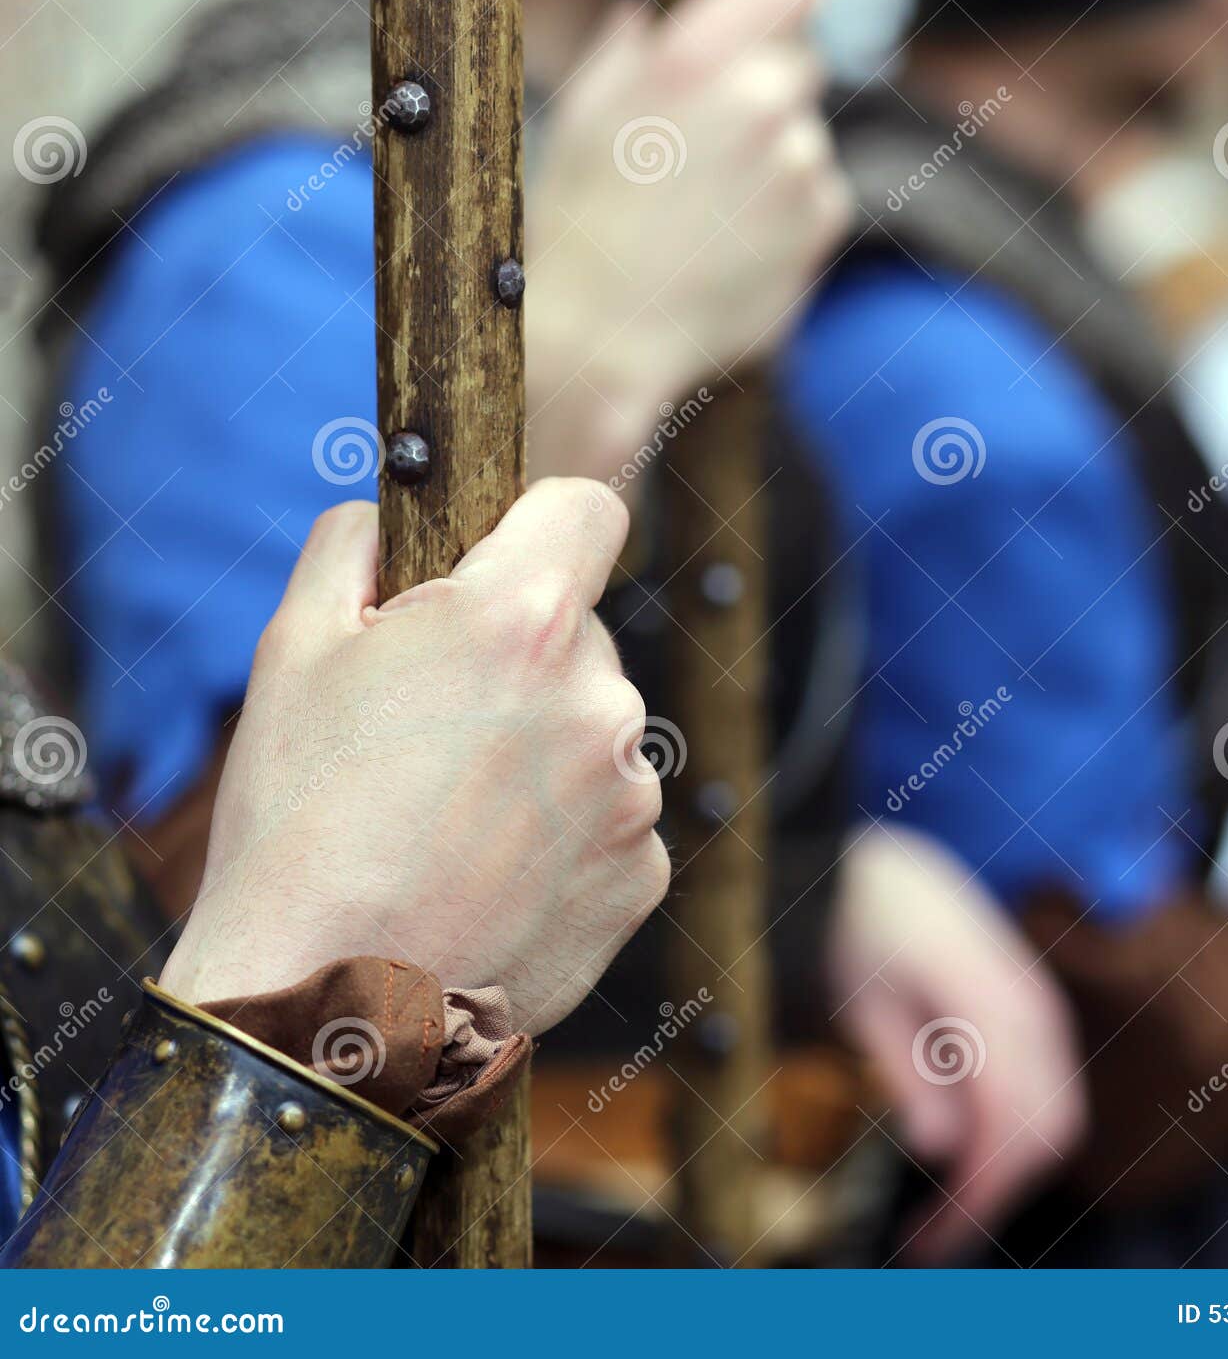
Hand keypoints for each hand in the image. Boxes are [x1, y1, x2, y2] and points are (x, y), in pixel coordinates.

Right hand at [160, 484, 670, 1033]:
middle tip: (437, 726)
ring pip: (595, 730)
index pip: (587, 510)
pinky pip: (610, 818)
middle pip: (581, 633)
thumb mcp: (292, 648)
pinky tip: (488, 874)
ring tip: (452, 819)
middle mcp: (601, 698)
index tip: (508, 554)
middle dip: (521, 658)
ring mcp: (631, 793)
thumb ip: (356, 546)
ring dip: (544, 750)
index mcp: (522, 620)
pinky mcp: (644, 874)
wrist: (326, 1009)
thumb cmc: (296, 823)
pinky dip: (564, 833)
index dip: (543, 522)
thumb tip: (392, 514)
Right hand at [523, 0, 851, 486]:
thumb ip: (627, 55)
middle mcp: (760, 100)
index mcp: (696, 57)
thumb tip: (641, 18)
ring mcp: (800, 163)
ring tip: (707, 218)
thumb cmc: (579, 227)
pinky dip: (789, 218)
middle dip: (762, 98)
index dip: (782, 2)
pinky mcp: (824, 222)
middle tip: (704, 157)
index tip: (773, 22)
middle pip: (797, 68)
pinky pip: (820, 197)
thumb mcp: (582, 120)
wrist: (604, 339)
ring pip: (806, 139)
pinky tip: (730, 250)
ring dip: (774, 165)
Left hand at [828, 825, 1087, 1262]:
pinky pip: (1048, 1090)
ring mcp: (1041, 1011)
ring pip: (1058, 1118)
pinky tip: (967, 1154)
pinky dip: (1016, 1135)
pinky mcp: (1035, 1013)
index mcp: (992, 1011)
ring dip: (1008, 1169)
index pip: (1008, 1131)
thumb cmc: (872, 919)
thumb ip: (907, 1070)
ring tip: (946, 1206)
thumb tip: (942, 1145)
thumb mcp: (865, 996)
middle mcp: (1032, 1014)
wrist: (897, 853)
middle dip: (995, 1196)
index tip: (931, 1241)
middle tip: (932, 1236)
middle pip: (1047, 1134)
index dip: (975, 1199)